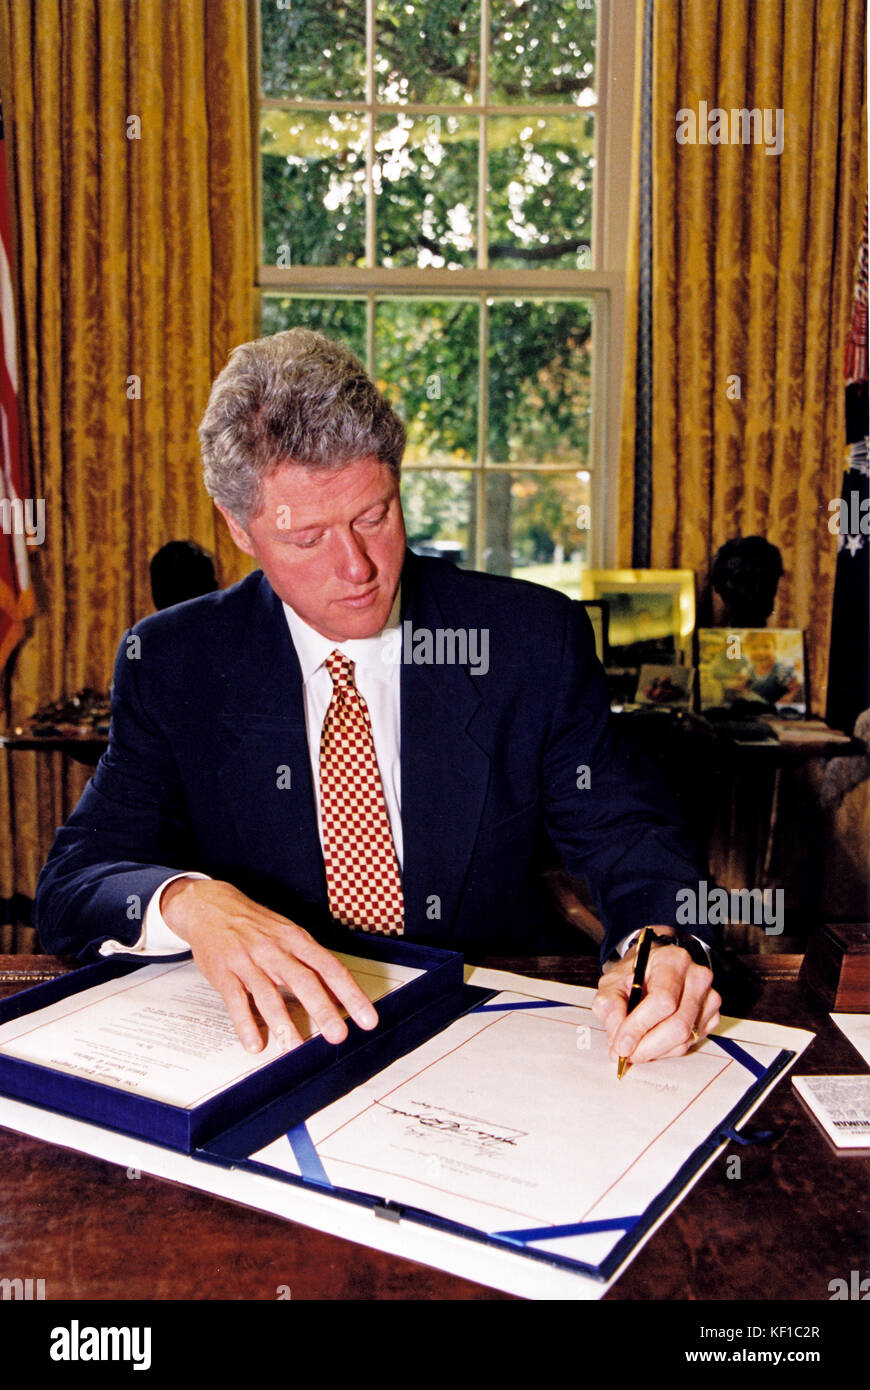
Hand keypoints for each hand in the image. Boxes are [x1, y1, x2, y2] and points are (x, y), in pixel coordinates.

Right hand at [160, 879, 378, 1053]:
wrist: (211, 905)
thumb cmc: (256, 924)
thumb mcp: (288, 934)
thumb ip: (310, 963)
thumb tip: (339, 996)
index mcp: (296, 939)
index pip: (330, 968)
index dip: (350, 993)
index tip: (367, 1018)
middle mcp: (275, 950)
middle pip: (304, 980)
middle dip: (322, 1010)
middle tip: (337, 1035)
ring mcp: (248, 961)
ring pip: (268, 994)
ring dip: (283, 1023)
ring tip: (295, 1048)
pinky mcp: (224, 972)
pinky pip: (236, 1000)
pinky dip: (245, 1023)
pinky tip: (255, 1043)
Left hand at [591, 930, 720, 1065]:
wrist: (652, 970)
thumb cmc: (634, 975)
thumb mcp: (612, 983)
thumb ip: (610, 1007)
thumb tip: (619, 1040)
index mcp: (672, 960)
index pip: (663, 1000)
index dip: (640, 1026)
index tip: (621, 1045)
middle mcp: (697, 977)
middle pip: (678, 1024)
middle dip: (647, 1046)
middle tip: (625, 1054)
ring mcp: (709, 997)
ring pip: (685, 1039)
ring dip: (655, 1050)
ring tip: (634, 1046)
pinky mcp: (712, 1016)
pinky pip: (691, 1043)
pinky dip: (667, 1049)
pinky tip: (652, 1039)